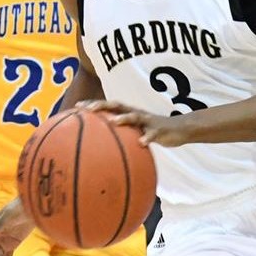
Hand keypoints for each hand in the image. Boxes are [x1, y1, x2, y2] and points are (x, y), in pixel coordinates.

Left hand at [76, 100, 196, 147]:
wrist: (179, 130)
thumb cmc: (152, 132)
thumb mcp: (135, 133)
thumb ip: (121, 136)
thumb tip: (101, 150)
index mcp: (128, 113)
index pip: (107, 106)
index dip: (93, 105)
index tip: (76, 107)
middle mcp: (136, 113)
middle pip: (117, 105)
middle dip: (103, 106)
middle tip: (89, 109)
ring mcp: (148, 121)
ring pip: (135, 117)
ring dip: (124, 118)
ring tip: (114, 122)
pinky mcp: (159, 130)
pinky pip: (152, 134)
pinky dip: (147, 138)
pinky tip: (141, 143)